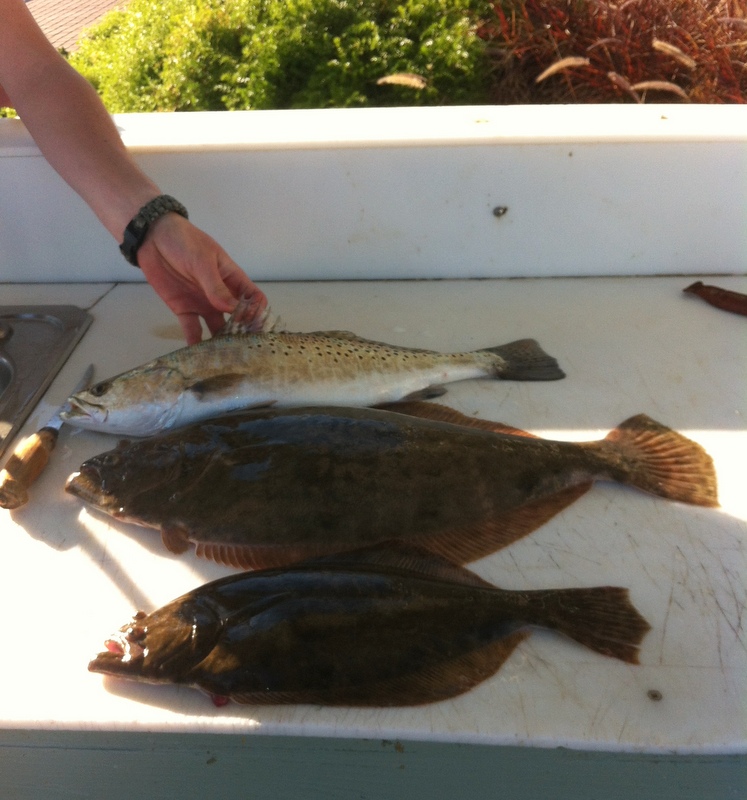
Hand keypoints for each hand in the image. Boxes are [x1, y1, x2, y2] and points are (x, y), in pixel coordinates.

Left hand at [136, 213, 267, 344]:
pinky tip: (199, 356)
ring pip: (218, 328)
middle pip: (238, 318)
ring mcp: (203, 304)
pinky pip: (193, 330)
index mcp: (232, 280)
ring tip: (224, 358)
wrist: (152, 238)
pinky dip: (196, 343)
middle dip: (242, 333)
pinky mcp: (184, 310)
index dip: (257, 312)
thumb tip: (232, 309)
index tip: (254, 324)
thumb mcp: (203, 261)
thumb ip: (216, 286)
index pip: (253, 298)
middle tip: (243, 351)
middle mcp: (221, 296)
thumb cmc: (184, 242)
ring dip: (221, 342)